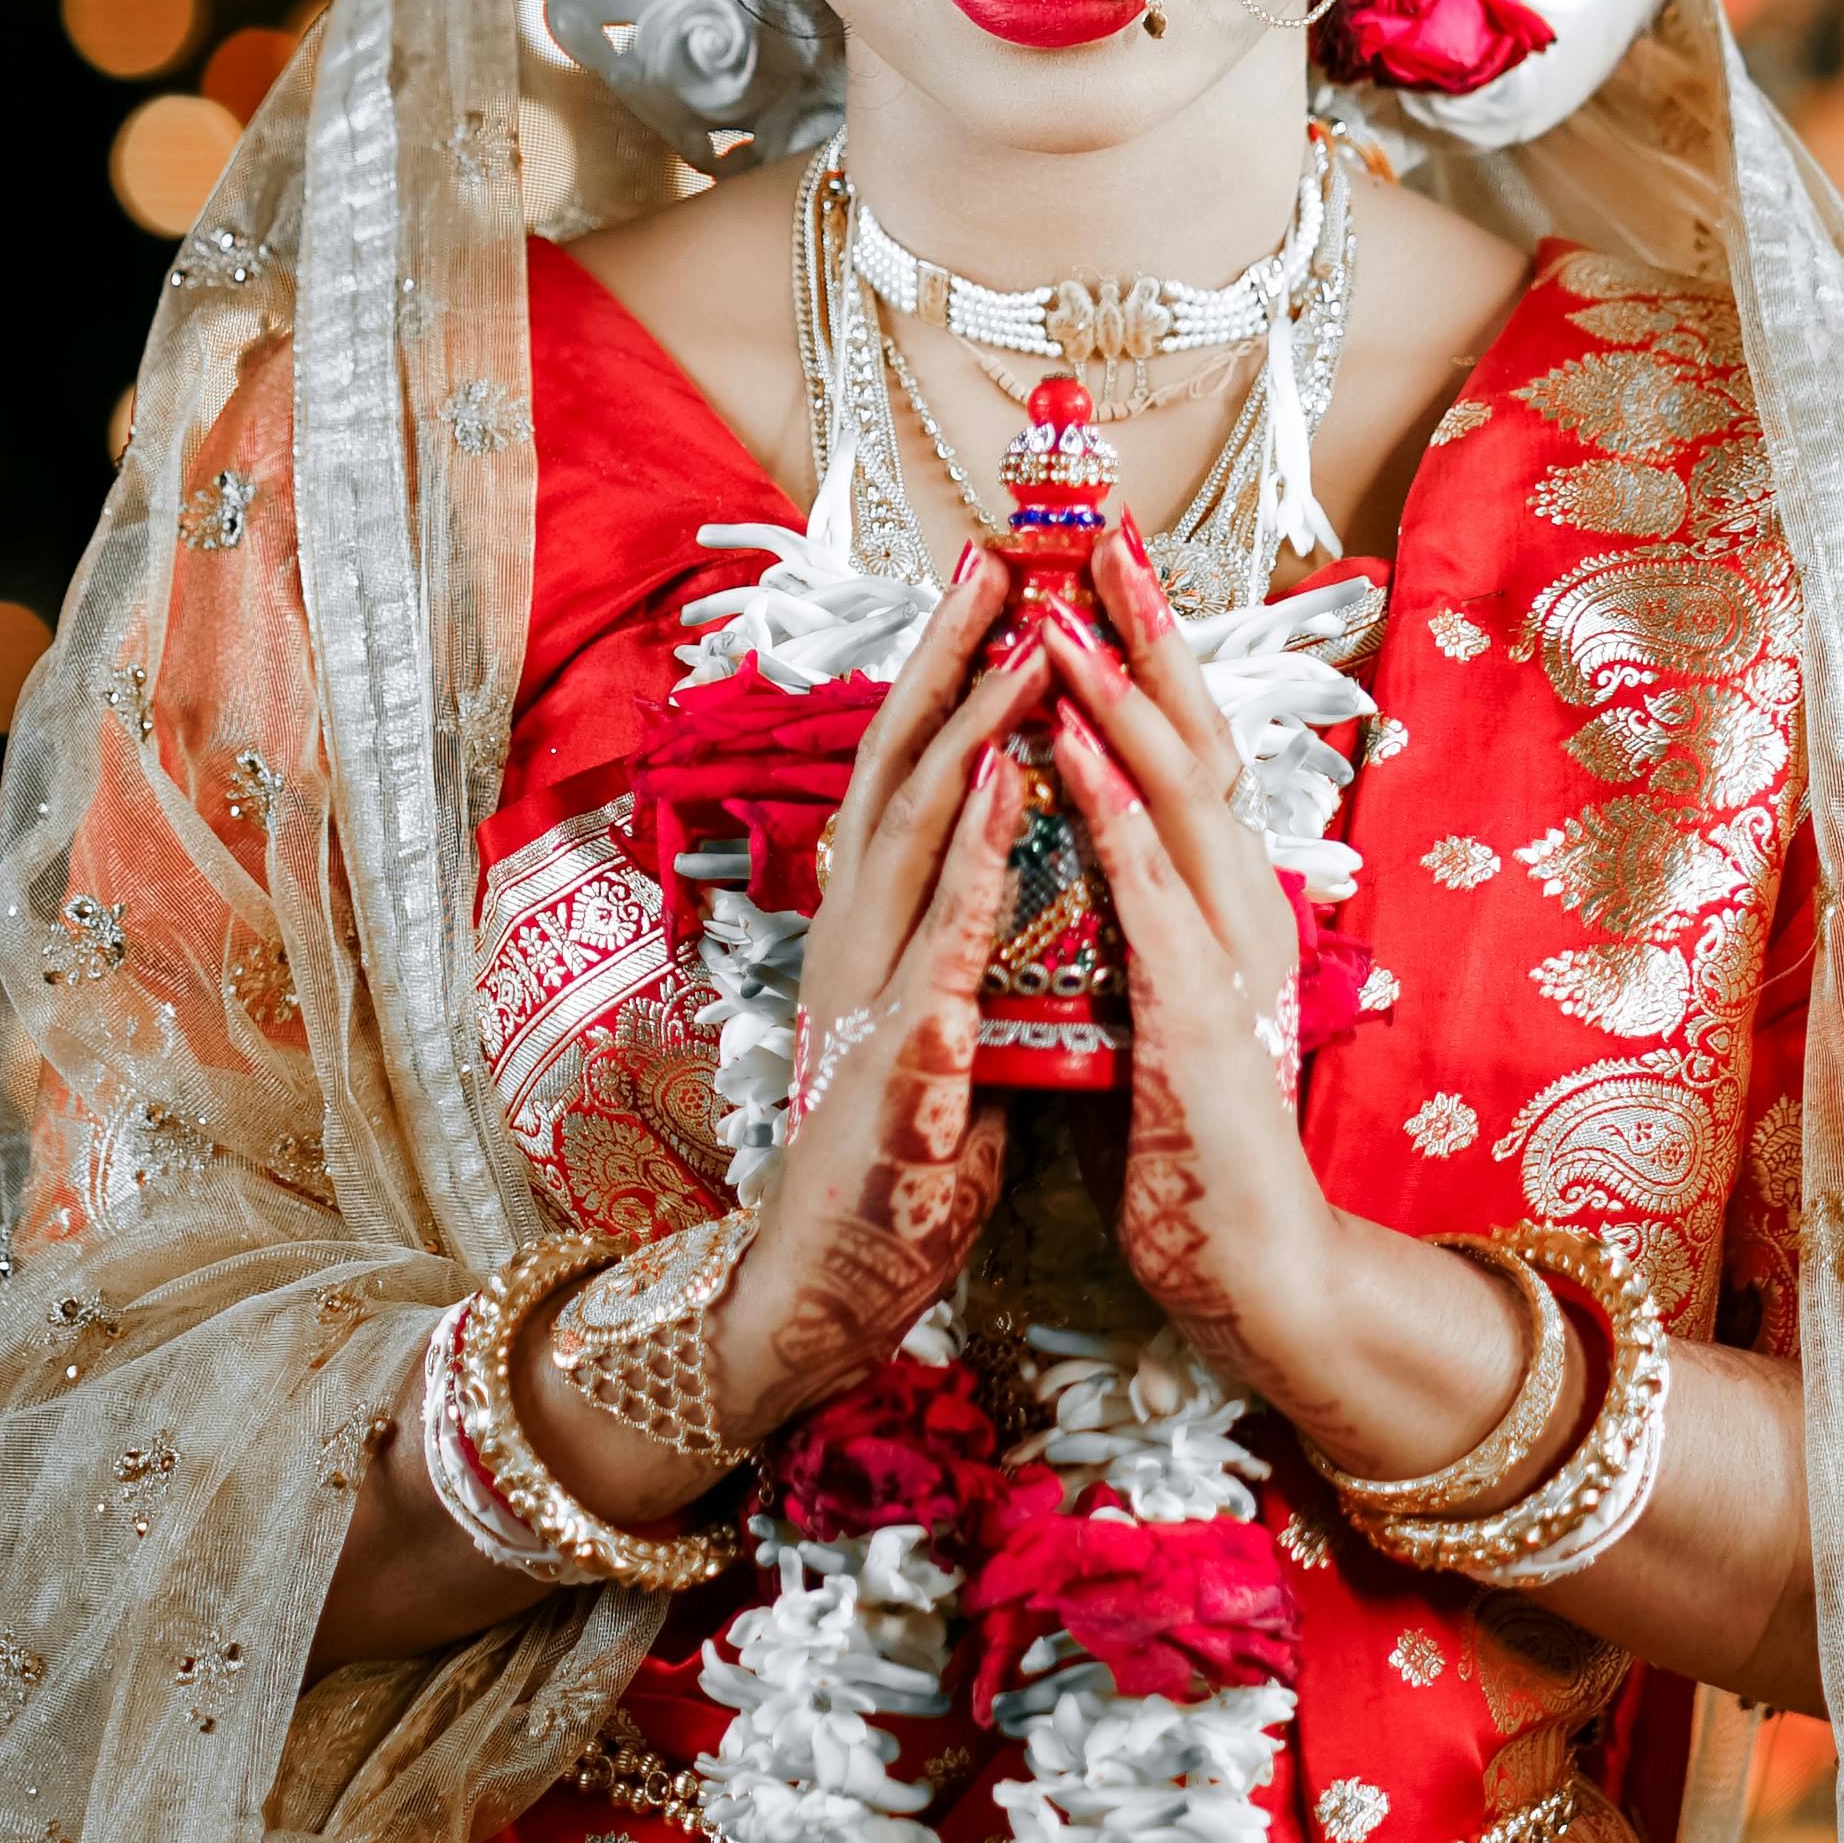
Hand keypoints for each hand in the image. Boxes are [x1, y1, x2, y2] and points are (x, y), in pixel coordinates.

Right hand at [523, 551, 1046, 1521]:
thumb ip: (961, 929)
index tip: (998, 571)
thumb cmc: (891, 1148)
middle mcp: (854, 928)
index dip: (950, 665)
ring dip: (973, 736)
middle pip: (901, 763)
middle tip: (1006, 558)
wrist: (816, 1284)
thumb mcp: (932, 1008)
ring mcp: (866, 990)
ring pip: (916, 835)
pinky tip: (1014, 814)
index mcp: (870, 913)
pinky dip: (977, 875)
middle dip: (956, 657)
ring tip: (1027, 651)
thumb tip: (1018, 852)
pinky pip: (938, 952)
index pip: (910, 762)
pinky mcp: (892, 1064)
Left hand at [1039, 531, 1348, 1419]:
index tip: (1101, 558)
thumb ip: (1128, 918)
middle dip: (1142, 627)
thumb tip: (1077, 837)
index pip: (1186, 743)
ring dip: (1111, 696)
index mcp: (1223, 894)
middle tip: (1095, 527)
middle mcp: (1241, 900)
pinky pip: (1151, 896)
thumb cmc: (1186, 1139)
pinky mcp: (1200, 1018)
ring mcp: (1228, 954)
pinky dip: (1112, 815)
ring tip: (1055, 610)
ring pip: (1174, 792)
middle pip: (1196, 732)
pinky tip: (1074, 752)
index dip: (1146, 647)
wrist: (1256, 1267)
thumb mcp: (1151, 998)